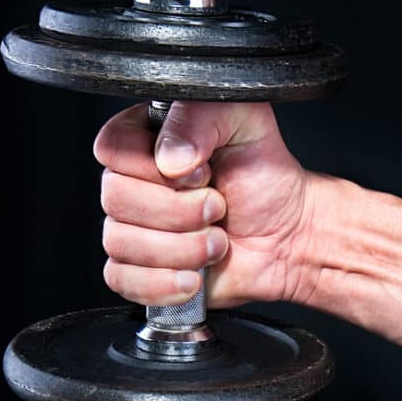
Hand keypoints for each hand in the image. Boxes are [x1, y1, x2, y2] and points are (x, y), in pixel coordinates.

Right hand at [94, 101, 314, 307]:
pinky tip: (195, 276)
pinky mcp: (139, 269)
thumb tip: (170, 159)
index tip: (202, 173)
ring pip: (121, 241)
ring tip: (217, 240)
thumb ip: (202, 117)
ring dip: (182, 248)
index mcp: (147, 138)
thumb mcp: (246, 121)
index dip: (154, 167)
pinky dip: (164, 283)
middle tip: (218, 208)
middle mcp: (131, 181)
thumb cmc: (266, 176)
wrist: (289, 233)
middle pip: (114, 198)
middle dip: (180, 211)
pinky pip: (123, 280)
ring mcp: (132, 226)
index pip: (112, 148)